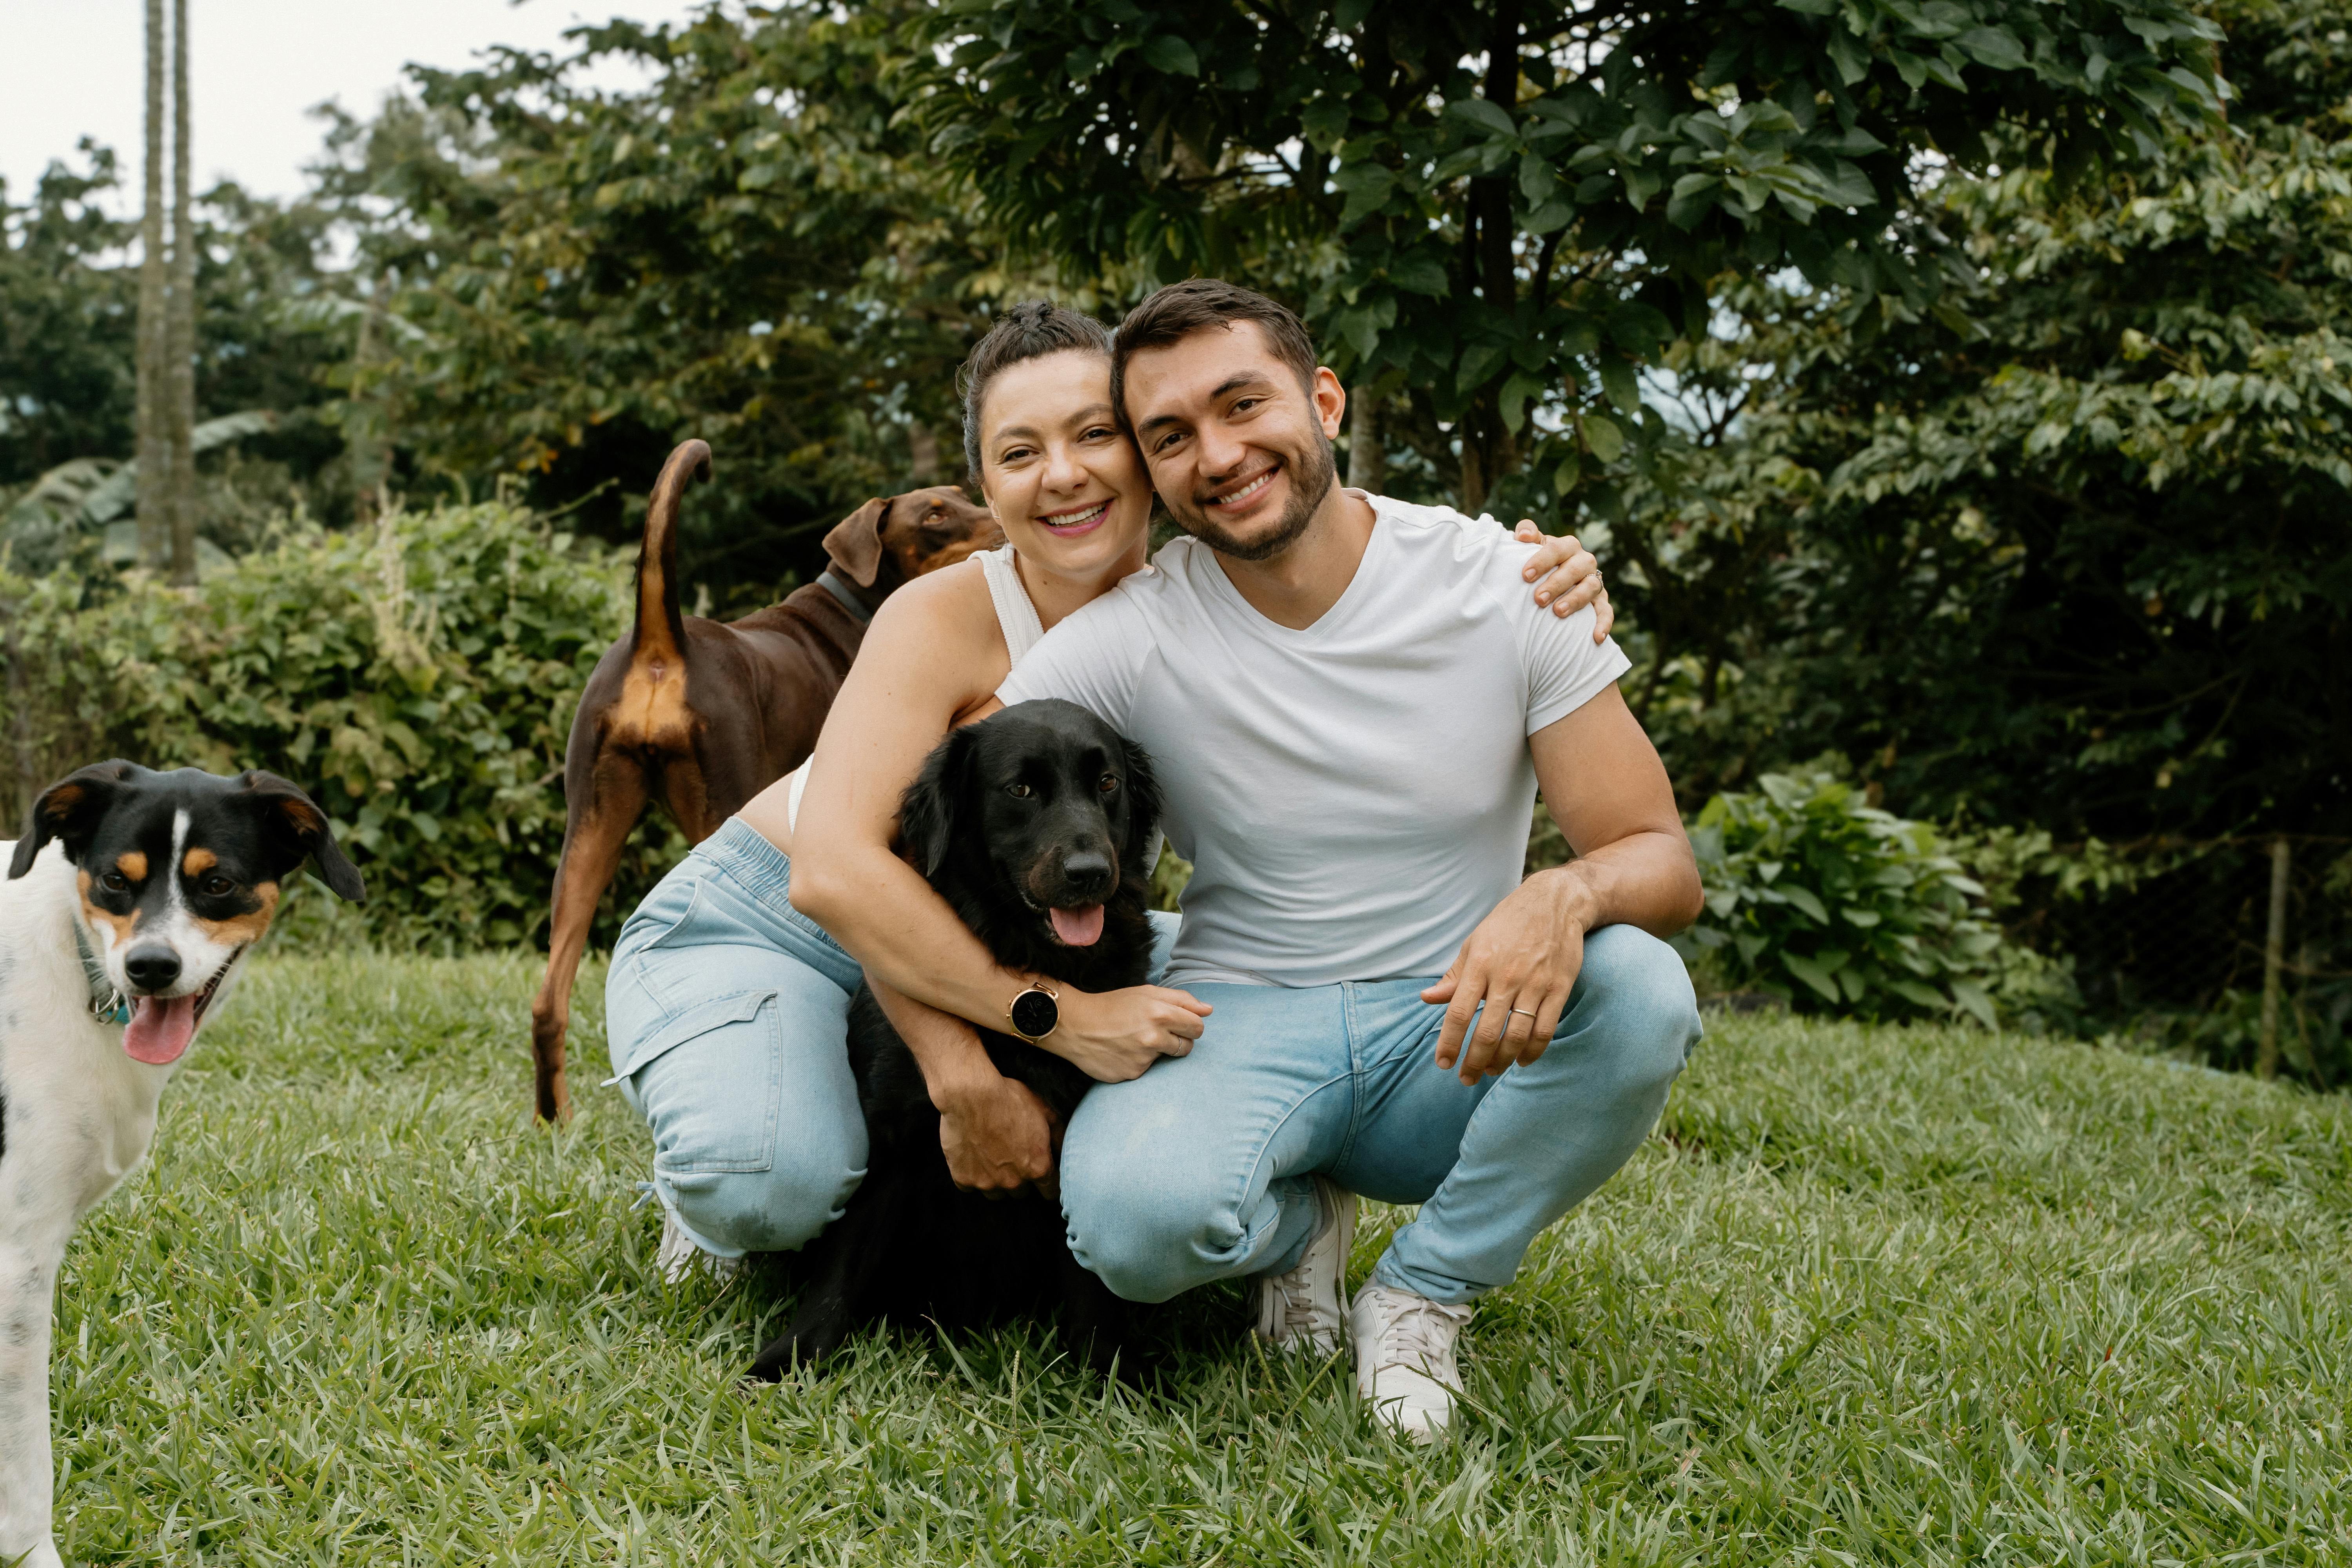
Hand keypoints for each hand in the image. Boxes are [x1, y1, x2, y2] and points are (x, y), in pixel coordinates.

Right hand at [935, 1070, 1058, 1195]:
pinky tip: (972, 1156)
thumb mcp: (1045, 1111)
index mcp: (1037, 1167)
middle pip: (1021, 1192)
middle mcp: (1013, 1181)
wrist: (970, 1094)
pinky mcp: (963, 1179)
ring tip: (991, 1157)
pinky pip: (971, 1186)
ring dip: (996, 1180)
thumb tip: (1065, 1152)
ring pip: (996, 1193)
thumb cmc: (1009, 1099)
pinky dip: (972, 1175)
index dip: (1047, 1182)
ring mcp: (986, 1183)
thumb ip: (1059, 1136)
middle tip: (1012, 1156)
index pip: (1049, 1191)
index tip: (1041, 1174)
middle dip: (1020, 1178)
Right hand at [1050, 984, 1211, 1081]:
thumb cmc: (1112, 1005)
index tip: (1178, 1022)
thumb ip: (1181, 999)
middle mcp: (1154, 1038)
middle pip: (1188, 1046)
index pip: (1197, 1026)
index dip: (1190, 1024)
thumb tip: (1209, 1010)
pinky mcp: (1132, 1074)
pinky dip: (1138, 1061)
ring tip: (1134, 1039)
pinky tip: (1122, 1051)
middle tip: (1157, 1031)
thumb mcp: (1146, 993)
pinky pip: (1146, 1070)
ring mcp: (1143, 1059)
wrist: (1074, 1025)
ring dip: (1157, 1050)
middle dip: (1179, 1038)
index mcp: (1161, 1014)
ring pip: (1166, 1058)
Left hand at [1424, 869, 1591, 1084]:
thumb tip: (1426, 999)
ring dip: (1501, 1060)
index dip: (1448, 1043)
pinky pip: (1545, 1030)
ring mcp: (1535, 984)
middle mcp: (1506, 976)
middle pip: (1487, 1031)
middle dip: (1474, 1061)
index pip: (1458, 1012)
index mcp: (1480, 964)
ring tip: (1491, 1071)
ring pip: (1517, 1036)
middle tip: (1466, 1078)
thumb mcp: (1475, 943)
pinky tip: (1521, 1061)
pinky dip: (1533, 1052)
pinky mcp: (1560, 988)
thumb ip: (1454, 976)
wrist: (1554, 902)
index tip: (1443, 1063)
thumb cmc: (1508, 924)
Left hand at [1513, 520, 1613, 643]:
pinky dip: (1603, 624)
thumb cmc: (1540, 563)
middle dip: (1556, 583)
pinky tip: (1596, 638)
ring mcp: (1594, 581)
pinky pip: (1606, 611)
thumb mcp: (1533, 546)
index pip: (1556, 549)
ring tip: (1558, 612)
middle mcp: (1584, 561)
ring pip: (1591, 588)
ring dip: (1576, 600)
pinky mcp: (1601, 601)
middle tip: (1538, 599)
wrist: (1556, 577)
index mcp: (1567, 546)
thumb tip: (1524, 534)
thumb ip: (1527, 534)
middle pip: (1575, 569)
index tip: (1525, 575)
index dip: (1541, 560)